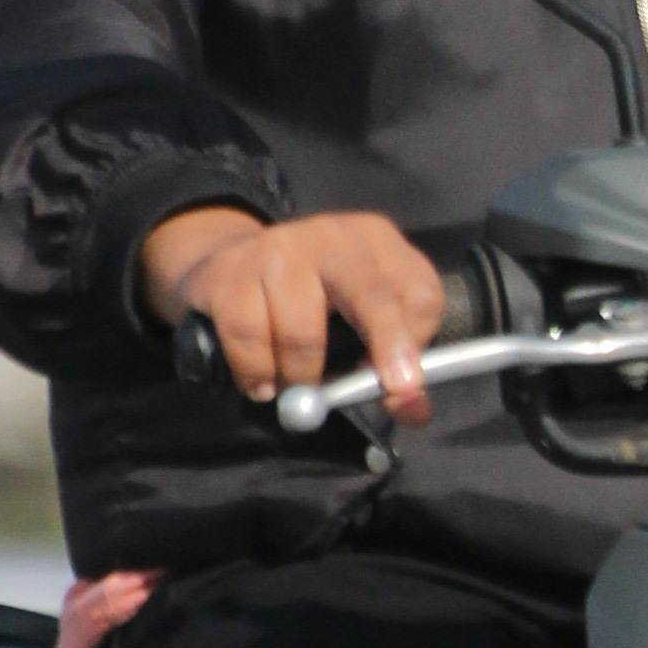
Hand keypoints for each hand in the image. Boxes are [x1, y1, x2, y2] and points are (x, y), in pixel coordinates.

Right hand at [140, 203, 448, 421]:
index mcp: (377, 241)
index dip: (416, 342)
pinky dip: (257, 373)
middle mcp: (333, 237)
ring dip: (301, 377)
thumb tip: (414, 410)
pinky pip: (249, 339)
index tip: (403, 382)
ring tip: (296, 388)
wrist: (229, 260)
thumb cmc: (311, 295)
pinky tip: (261, 384)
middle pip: (372, 296)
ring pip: (302, 333)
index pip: (418, 292)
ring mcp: (278, 250)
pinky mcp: (231, 272)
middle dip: (387, 345)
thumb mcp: (360, 315)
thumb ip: (393, 363)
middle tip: (390, 390)